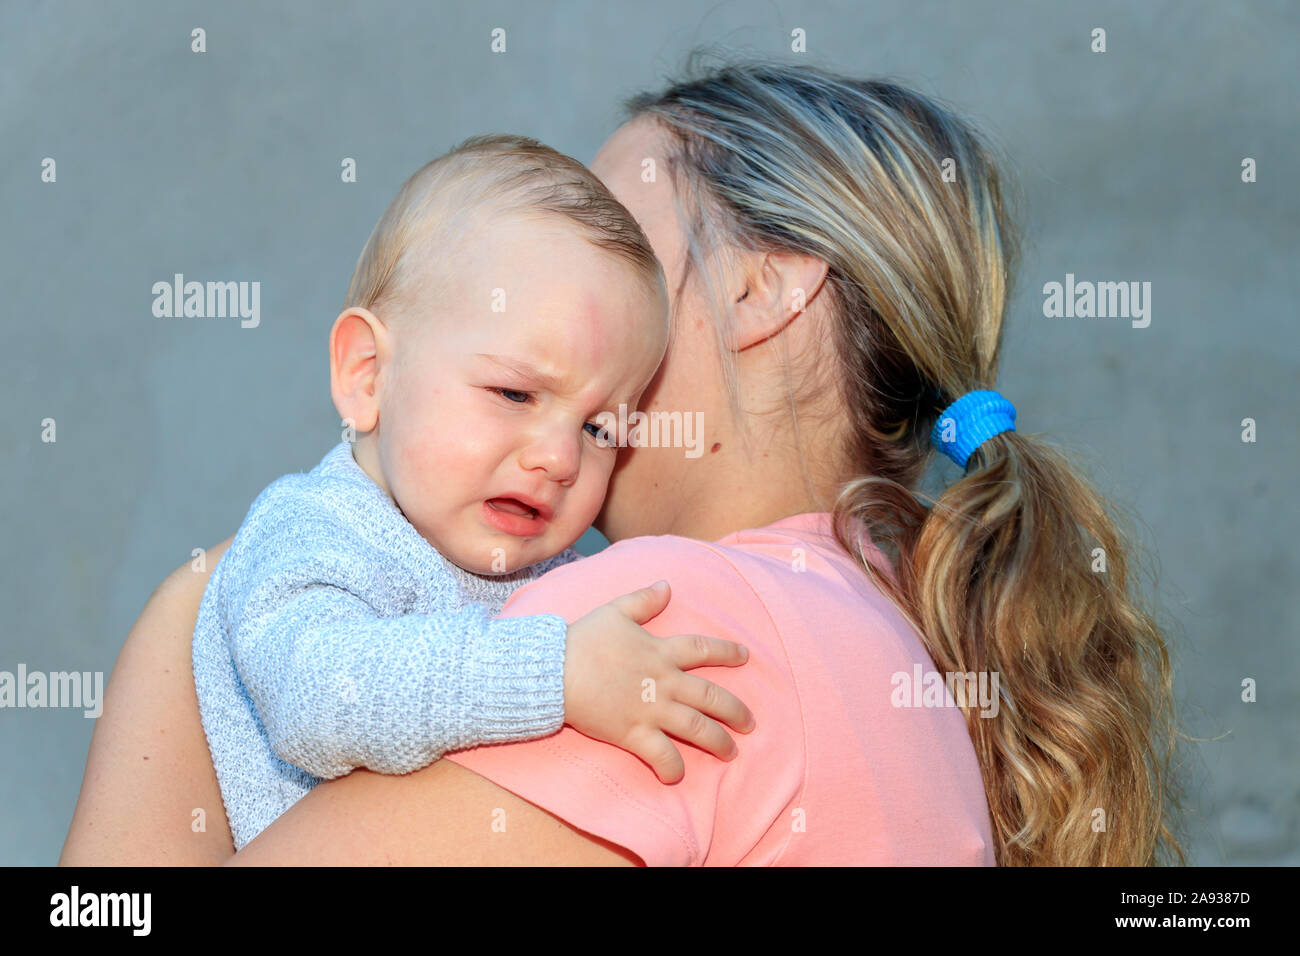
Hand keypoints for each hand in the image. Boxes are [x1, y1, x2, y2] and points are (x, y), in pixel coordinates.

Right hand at [562, 579, 755, 783]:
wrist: (555, 670)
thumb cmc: (582, 640)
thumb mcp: (615, 611)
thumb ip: (644, 600)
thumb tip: (666, 585)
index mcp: (660, 651)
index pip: (702, 650)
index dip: (727, 652)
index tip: (745, 657)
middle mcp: (664, 682)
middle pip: (710, 697)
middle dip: (735, 711)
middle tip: (750, 723)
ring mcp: (651, 710)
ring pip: (696, 728)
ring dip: (718, 741)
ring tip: (731, 751)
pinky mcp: (633, 733)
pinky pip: (661, 754)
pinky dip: (672, 767)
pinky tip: (677, 775)